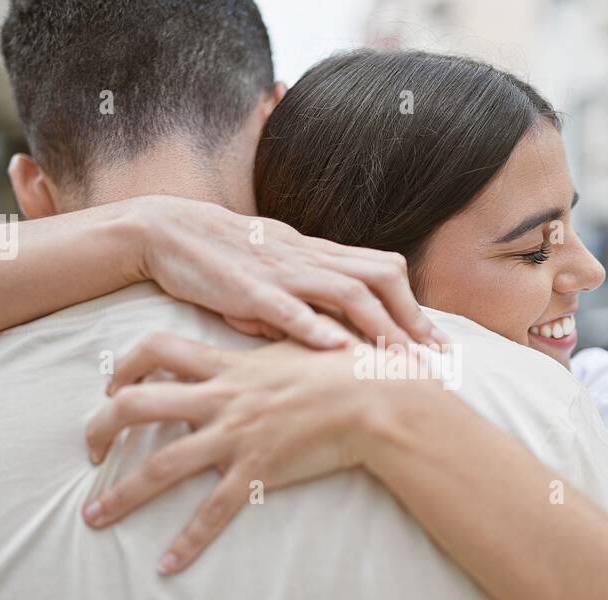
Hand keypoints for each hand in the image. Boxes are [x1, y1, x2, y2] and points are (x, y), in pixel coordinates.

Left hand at [82, 332, 404, 573]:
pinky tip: (167, 565)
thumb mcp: (298, 344)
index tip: (111, 386)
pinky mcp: (258, 471)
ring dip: (122, 494)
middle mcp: (222, 398)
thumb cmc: (346, 367)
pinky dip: (188, 542)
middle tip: (90, 452)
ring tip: (93, 517)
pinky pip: (213, 512)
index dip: (125, 364)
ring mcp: (237, 436)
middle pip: (138, 405)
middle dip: (102, 428)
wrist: (378, 398)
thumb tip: (247, 333)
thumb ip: (263, 343)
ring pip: (163, 465)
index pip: (158, 349)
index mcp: (229, 365)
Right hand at [129, 195, 445, 349]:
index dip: (415, 306)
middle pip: (380, 277)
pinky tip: (338, 349)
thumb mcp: (272, 278)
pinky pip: (288, 307)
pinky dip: (314, 326)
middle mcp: (309, 258)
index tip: (440, 342)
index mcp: (317, 255)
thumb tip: (332, 338)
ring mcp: (281, 270)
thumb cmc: (221, 260)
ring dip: (380, 327)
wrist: (167, 231)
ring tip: (404, 361)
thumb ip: (303, 303)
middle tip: (436, 357)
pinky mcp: (247, 287)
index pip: (382, 272)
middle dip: (412, 317)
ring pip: (346, 292)